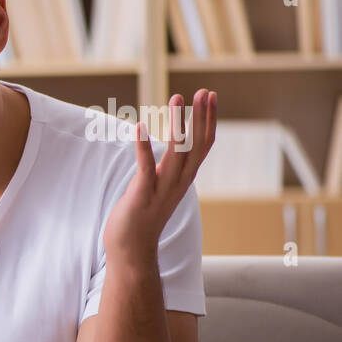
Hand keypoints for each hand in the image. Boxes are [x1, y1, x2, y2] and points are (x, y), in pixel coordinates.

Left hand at [103, 90, 216, 265]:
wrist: (131, 250)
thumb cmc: (141, 218)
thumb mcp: (159, 188)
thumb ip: (166, 169)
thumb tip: (170, 150)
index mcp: (184, 178)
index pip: (203, 144)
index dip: (208, 119)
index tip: (210, 95)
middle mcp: (178, 182)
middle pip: (196, 144)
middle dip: (200, 116)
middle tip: (202, 90)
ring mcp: (162, 189)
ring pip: (175, 152)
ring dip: (177, 124)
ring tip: (176, 98)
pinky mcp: (142, 195)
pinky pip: (145, 167)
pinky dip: (143, 147)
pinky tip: (139, 127)